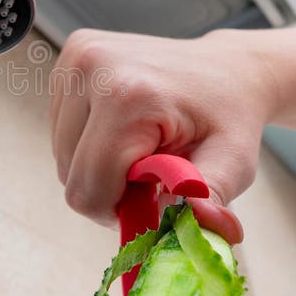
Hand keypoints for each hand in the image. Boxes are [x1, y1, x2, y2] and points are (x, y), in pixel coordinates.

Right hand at [50, 28, 278, 237]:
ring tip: (139, 148)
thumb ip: (209, 201)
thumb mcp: (233, 162)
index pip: (88, 188)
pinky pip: (63, 130)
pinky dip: (89, 142)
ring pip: (61, 155)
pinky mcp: (68, 59)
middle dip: (108, 188)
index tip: (153, 198)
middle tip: (150, 174)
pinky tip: (122, 129)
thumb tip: (199, 235)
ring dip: (97, 166)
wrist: (227, 66)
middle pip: (70, 175)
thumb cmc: (229, 116)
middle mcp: (90, 68)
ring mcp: (74, 60)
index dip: (118, 210)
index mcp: (128, 95)